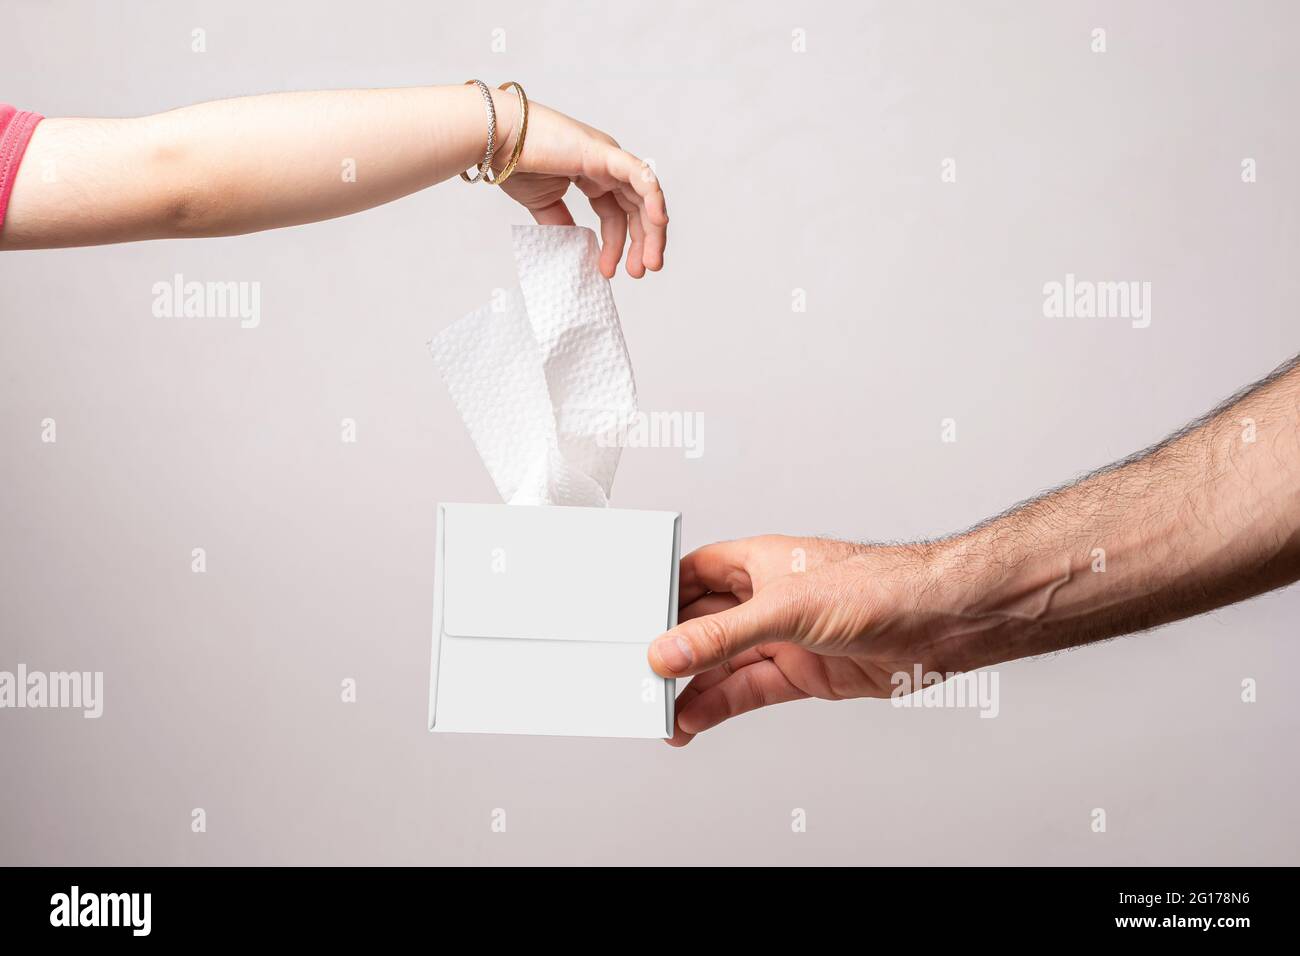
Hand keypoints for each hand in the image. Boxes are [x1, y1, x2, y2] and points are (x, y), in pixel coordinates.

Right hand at [492, 97, 666, 278]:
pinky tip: (659, 223)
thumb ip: (560, 223)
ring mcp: (608, 158)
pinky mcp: (605, 152)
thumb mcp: (543, 204)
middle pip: (636, 208)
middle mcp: (606, 167)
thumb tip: (572, 244)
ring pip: (644, 197)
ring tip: (648, 263)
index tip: (609, 272)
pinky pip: (640, 175)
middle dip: (642, 242)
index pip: (617, 214)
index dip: (617, 245)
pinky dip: (654, 197)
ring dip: (651, 231)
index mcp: (593, 176)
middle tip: (640, 272)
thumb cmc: (514, 162)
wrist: (496, 140)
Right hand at [647, 535, 951, 745]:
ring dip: (691, 688)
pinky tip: (694, 719)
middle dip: (670, 651)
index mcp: (758, 561)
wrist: (942, 623)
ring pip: (722, 664)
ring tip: (659, 711)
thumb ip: (723, 636)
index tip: (628, 623)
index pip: (692, 575)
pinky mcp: (802, 673)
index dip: (659, 596)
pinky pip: (748, 690)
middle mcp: (767, 598)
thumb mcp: (786, 609)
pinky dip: (719, 706)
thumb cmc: (880, 586)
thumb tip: (669, 652)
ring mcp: (784, 637)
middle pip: (702, 625)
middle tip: (637, 678)